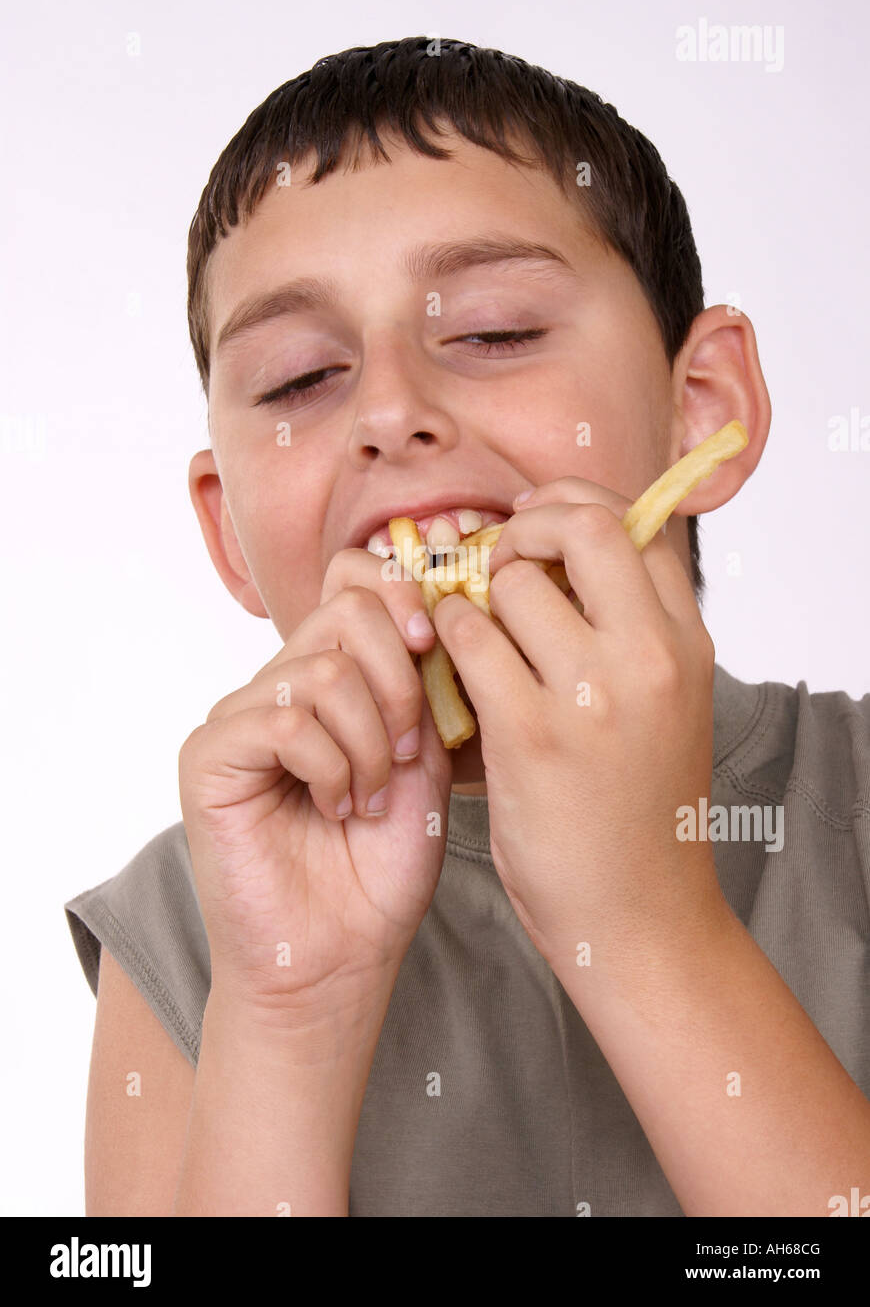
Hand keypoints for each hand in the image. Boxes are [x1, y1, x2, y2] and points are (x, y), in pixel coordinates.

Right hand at [178, 548, 451, 1023]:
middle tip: (408, 754)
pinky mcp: (208, 756)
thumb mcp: (425, 762)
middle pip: (346, 611)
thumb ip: (423, 687)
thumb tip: (435, 612)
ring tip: (370, 798)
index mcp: (328, 676)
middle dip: (400, 682)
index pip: (352, 579)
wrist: (338, 958)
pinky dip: (331, 767)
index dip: (401, 595)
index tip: (434, 645)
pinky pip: (284, 720)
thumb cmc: (380, 870)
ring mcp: (238, 717)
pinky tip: (336, 809)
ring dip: (370, 740)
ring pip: (322, 669)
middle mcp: (277, 684)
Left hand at [431, 477, 727, 963]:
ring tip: (470, 634)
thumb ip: (630, 632)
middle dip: (526, 526)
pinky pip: (468, 639)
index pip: (640, 523)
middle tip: (496, 560)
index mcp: (688, 645)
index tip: (536, 528)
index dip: (577, 508)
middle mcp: (651, 657)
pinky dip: (447, 640)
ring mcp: (593, 695)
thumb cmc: (637, 810)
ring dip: (474, 596)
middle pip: (583, 525)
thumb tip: (557, 557)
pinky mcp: (532, 736)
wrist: (640, 919)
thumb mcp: (666, 707)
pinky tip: (449, 673)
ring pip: (509, 581)